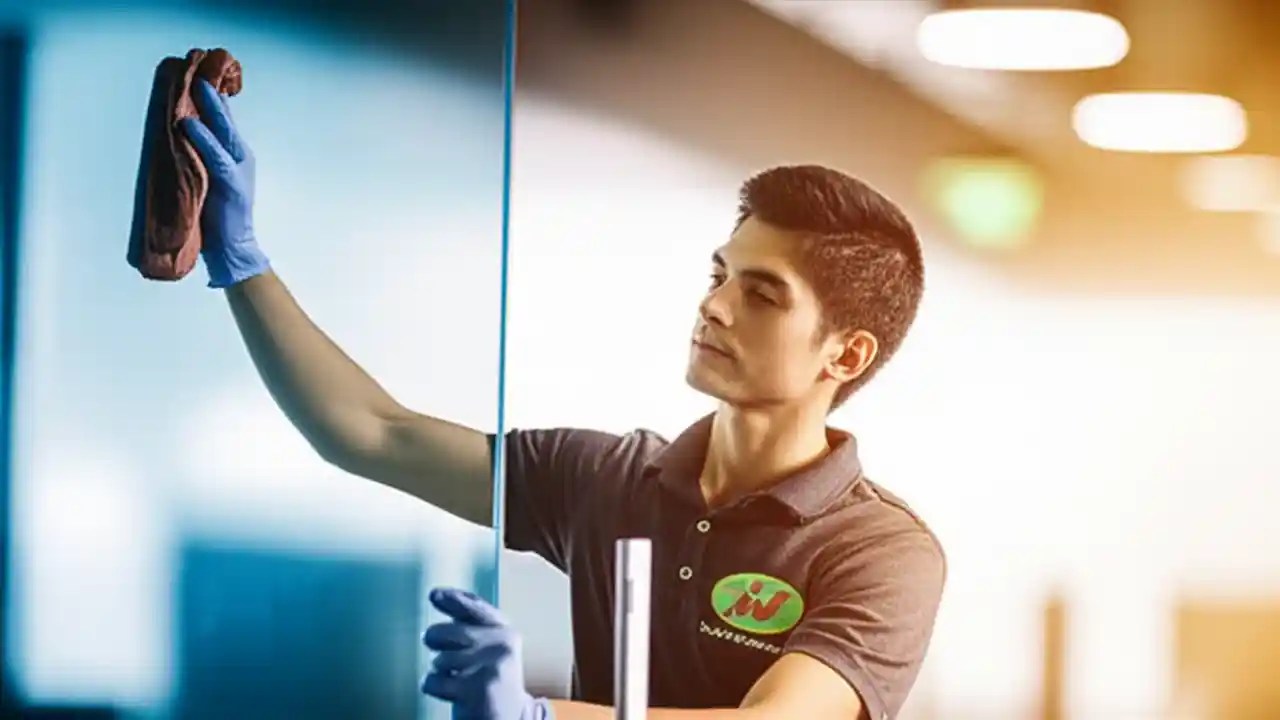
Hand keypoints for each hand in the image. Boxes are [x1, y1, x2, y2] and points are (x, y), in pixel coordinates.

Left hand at [179, 77, 269, 287]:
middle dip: (212, 95)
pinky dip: (204, 140)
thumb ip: (200, 157)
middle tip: (199, 72)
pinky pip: (217, 157)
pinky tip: (190, 126)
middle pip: (226, 120)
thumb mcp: (207, 178)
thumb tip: (178, 135)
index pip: (224, 120)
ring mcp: (238, 170)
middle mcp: (239, 157)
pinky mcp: (231, 186)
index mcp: (234, 155)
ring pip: (225, 133)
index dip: (212, 97)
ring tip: (198, 89)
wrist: (233, 249)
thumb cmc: (216, 218)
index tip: (199, 75)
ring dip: (211, 110)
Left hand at [421, 587, 553, 719]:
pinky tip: (454, 693)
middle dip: (436, 643)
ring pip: (439, 659)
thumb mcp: (488, 646)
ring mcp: (492, 665)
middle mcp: (502, 642)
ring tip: (461, 680)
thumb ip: (469, 622)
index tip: (434, 595)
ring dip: (441, 671)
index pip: (473, 606)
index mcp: (504, 629)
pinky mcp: (478, 688)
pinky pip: (433, 681)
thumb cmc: (489, 678)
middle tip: (449, 657)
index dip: (452, 599)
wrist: (509, 716)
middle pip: (444, 632)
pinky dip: (435, 688)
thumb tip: (436, 594)